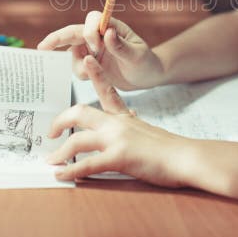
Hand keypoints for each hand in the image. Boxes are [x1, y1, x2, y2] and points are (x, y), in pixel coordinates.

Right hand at [37, 11, 166, 89]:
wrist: (146, 76)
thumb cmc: (145, 62)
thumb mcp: (137, 54)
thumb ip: (121, 46)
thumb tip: (107, 32)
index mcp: (110, 26)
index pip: (92, 19)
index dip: (89, 32)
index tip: (97, 47)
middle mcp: (98, 35)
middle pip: (72, 32)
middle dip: (57, 39)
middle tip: (42, 47)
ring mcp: (91, 49)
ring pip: (73, 54)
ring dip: (80, 65)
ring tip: (95, 72)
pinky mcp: (89, 62)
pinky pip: (76, 67)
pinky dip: (82, 73)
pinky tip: (94, 76)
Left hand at [47, 55, 187, 185]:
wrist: (187, 157)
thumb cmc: (171, 148)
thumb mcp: (149, 129)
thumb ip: (135, 122)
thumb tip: (132, 116)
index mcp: (125, 116)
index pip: (107, 90)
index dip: (96, 74)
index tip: (86, 60)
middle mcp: (118, 123)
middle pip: (80, 112)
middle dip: (60, 121)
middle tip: (51, 133)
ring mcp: (117, 139)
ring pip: (77, 140)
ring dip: (59, 153)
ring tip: (50, 162)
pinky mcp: (119, 157)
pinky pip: (86, 165)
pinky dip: (69, 172)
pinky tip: (60, 176)